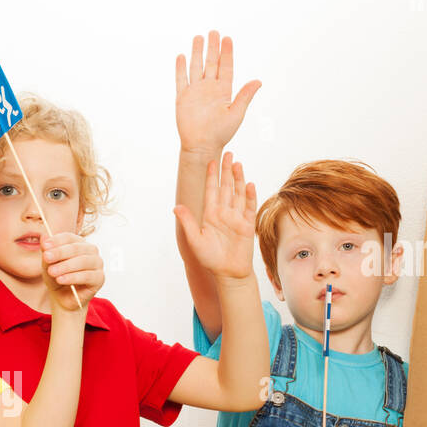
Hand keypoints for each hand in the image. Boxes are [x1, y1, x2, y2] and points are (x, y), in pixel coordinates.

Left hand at [41, 232, 102, 310]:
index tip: (45, 245)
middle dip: (60, 252)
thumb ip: (47, 251)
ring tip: (52, 272)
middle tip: (46, 257)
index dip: (57, 240)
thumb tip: (44, 237)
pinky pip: (87, 276)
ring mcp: (97, 264)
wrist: (62, 298)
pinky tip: (61, 279)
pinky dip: (72, 277)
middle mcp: (91, 251)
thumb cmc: (57, 277)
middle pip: (76, 248)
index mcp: (79, 243)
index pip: (69, 238)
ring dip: (65, 266)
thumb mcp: (48, 264)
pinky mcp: (99, 278)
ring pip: (82, 261)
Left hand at [174, 153, 256, 280]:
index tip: (211, 161)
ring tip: (238, 163)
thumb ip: (187, 222)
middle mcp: (223, 213)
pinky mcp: (247, 225)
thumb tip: (176, 207)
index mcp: (210, 215)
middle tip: (228, 154)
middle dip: (226, 171)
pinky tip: (249, 183)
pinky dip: (250, 195)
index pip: (211, 191)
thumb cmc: (210, 259)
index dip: (211, 176)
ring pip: (238, 193)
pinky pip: (249, 207)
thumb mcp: (195, 240)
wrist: (228, 273)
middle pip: (226, 187)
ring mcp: (236, 218)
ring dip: (238, 179)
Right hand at [176, 31, 260, 154]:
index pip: (226, 67)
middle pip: (211, 63)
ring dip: (197, 52)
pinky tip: (181, 56)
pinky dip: (180, 68)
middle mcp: (209, 88)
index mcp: (223, 91)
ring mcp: (195, 92)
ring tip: (198, 38)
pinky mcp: (182, 98)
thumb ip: (245, 96)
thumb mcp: (236, 113)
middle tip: (214, 32)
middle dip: (213, 47)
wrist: (201, 145)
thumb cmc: (221, 133)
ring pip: (196, 67)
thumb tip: (258, 81)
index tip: (227, 38)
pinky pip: (181, 80)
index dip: (227, 53)